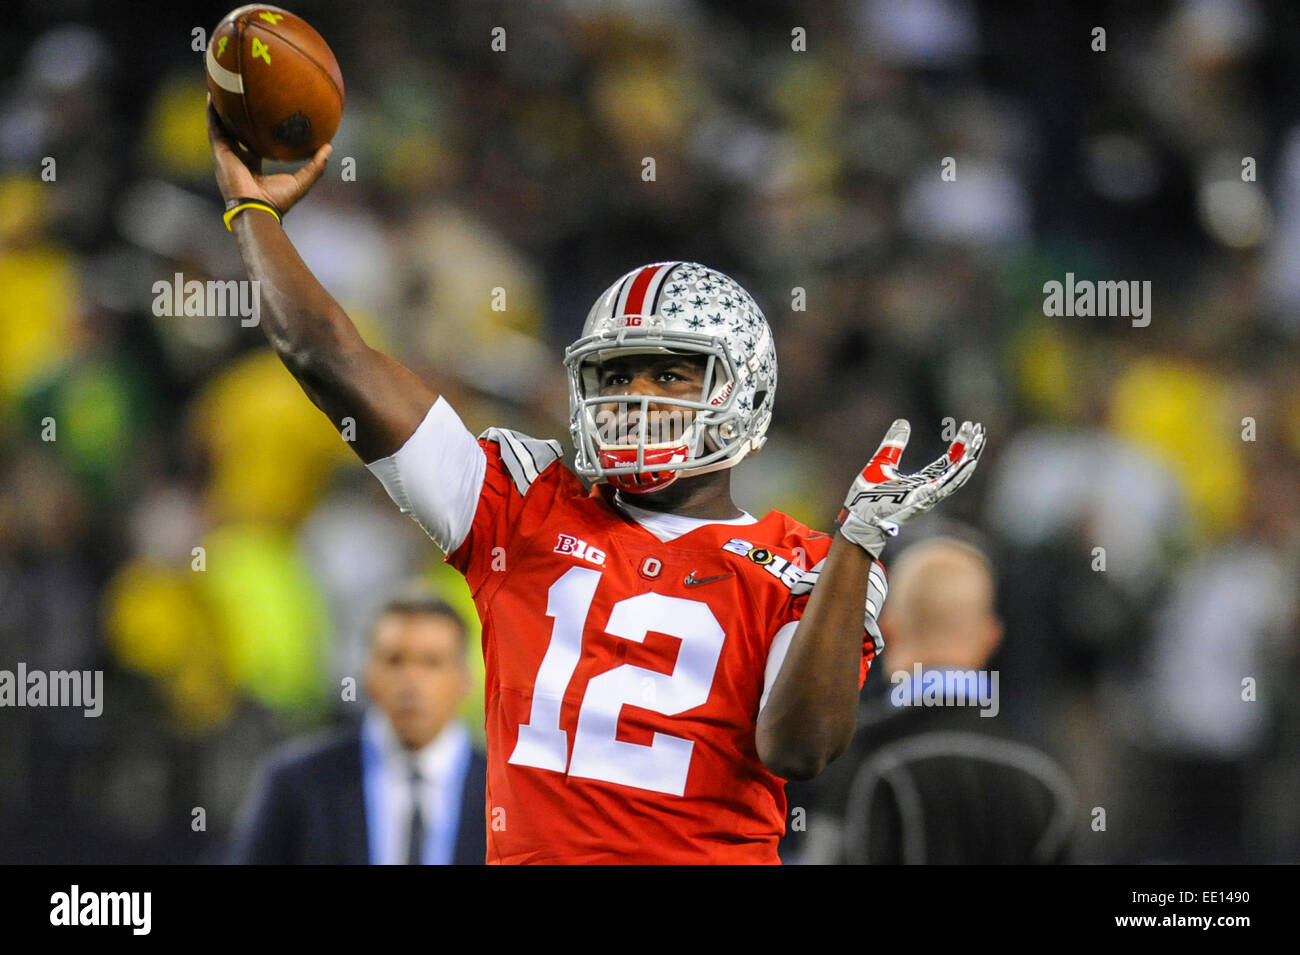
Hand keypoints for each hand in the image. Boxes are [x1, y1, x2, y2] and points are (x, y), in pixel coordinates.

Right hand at [207, 95, 330, 212]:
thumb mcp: (302, 181)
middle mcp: (236, 159)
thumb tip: (329, 147)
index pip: (252, 145)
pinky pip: (214, 126)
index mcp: (251, 166)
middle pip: (234, 132)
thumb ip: (316, 165)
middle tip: (238, 96)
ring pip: (221, 126)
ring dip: (220, 108)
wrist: (257, 208)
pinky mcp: (219, 151)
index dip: (255, 132)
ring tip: (221, 87)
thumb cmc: (277, 201)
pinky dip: (213, 111)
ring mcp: (226, 155)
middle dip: (235, 116)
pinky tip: (213, 94)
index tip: (261, 117)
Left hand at [836, 419, 985, 557]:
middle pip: (956, 466)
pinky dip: (959, 473)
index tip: (967, 428)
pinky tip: (970, 460)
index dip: (958, 445)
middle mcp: (929, 489)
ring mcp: (928, 495)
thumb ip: (894, 443)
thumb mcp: (883, 460)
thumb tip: (902, 422)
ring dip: (968, 456)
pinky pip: (946, 485)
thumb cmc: (867, 494)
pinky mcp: (924, 498)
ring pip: (956, 474)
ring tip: (979, 439)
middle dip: (969, 448)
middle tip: (980, 429)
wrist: (857, 515)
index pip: (946, 461)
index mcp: (922, 481)